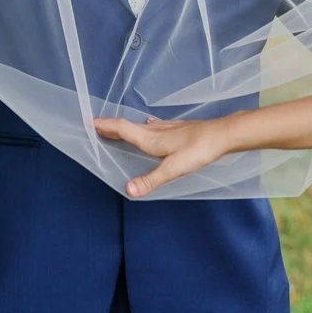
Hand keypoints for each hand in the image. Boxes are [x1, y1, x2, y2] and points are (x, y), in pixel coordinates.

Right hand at [93, 115, 237, 196]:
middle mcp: (155, 131)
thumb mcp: (173, 169)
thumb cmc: (198, 150)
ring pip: (140, 126)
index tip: (89, 122)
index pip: (121, 129)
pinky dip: (146, 126)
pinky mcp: (178, 129)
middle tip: (96, 127)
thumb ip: (150, 180)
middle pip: (127, 126)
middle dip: (110, 126)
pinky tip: (151, 124)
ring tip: (116, 128)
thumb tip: (128, 190)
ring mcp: (167, 128)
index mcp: (150, 139)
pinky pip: (154, 126)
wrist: (222, 135)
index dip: (105, 125)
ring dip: (126, 127)